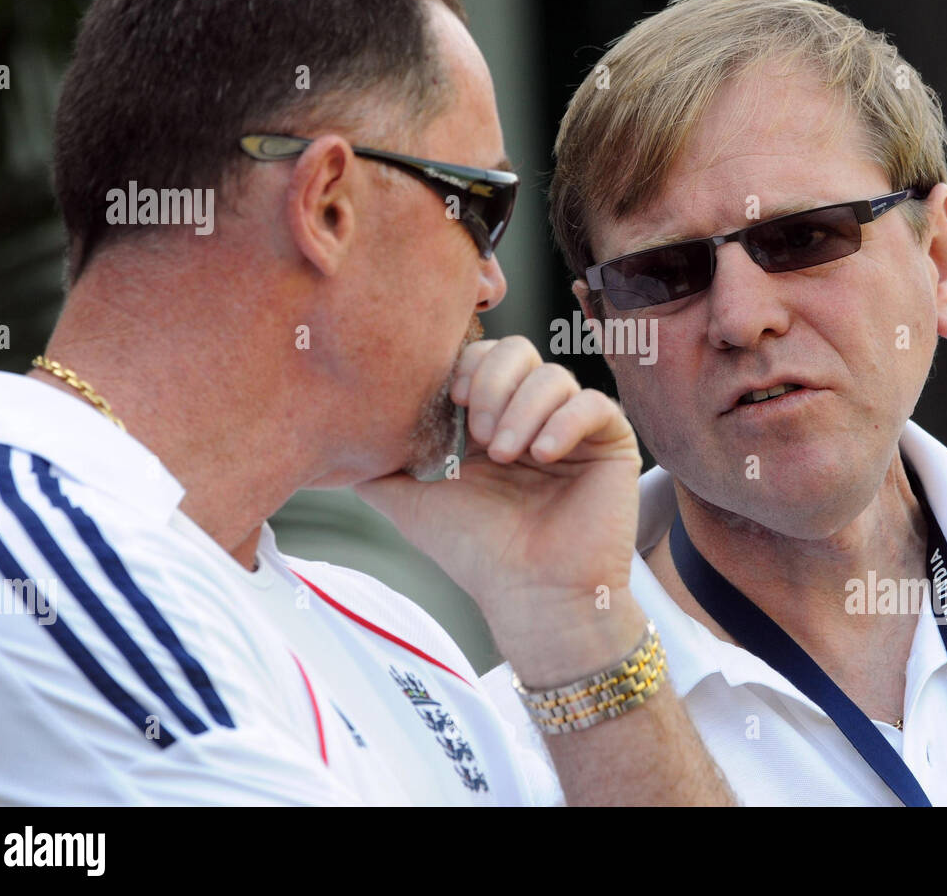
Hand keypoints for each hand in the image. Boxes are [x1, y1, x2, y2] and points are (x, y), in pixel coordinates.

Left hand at [354, 336, 643, 678]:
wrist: (531, 595)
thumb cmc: (475, 553)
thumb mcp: (410, 501)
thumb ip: (376, 466)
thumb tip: (336, 440)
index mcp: (487, 421)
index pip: (478, 359)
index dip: (466, 366)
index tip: (454, 399)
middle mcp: (530, 416)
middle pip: (517, 350)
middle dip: (494, 381)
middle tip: (482, 434)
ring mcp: (571, 428)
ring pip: (554, 375)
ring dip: (525, 407)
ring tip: (510, 455)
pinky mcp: (610, 443)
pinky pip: (595, 403)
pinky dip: (565, 421)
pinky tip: (543, 455)